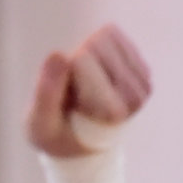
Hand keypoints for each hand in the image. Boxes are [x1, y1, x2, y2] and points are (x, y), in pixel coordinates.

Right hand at [28, 24, 152, 157]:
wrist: (81, 146)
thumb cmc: (56, 135)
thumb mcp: (39, 123)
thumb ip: (45, 92)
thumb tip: (58, 54)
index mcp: (113, 112)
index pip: (81, 58)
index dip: (62, 71)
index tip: (65, 99)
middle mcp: (135, 96)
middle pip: (95, 43)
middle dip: (76, 59)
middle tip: (74, 91)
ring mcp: (143, 84)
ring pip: (105, 36)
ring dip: (87, 54)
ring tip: (84, 84)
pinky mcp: (143, 72)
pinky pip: (114, 36)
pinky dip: (96, 48)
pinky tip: (94, 73)